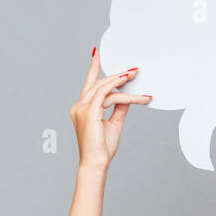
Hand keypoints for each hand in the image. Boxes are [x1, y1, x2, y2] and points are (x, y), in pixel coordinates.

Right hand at [70, 48, 152, 167]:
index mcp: (83, 109)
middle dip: (116, 74)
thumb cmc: (102, 148)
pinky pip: (107, 95)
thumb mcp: (114, 123)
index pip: (89, 84)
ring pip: (105, 87)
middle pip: (98, 82)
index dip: (93, 67)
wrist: (96, 163)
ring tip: (136, 76)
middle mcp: (80, 106)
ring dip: (122, 81)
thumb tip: (127, 97)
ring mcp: (82, 108)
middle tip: (133, 69)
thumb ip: (119, 108)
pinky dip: (121, 90)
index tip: (97, 53)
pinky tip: (132, 90)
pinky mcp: (90, 111)